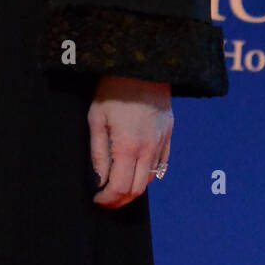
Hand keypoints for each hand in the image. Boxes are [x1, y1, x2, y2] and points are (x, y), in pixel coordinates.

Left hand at [88, 75, 171, 207]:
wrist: (142, 64)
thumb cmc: (113, 89)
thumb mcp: (96, 118)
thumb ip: (98, 153)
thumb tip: (98, 181)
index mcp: (129, 146)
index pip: (120, 188)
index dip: (107, 199)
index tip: (96, 199)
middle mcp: (149, 149)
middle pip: (138, 189)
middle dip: (119, 200)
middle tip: (104, 198)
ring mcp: (162, 142)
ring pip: (150, 178)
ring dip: (134, 187)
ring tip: (116, 184)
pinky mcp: (169, 133)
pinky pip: (161, 163)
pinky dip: (147, 173)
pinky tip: (135, 169)